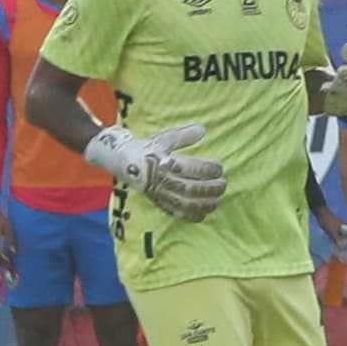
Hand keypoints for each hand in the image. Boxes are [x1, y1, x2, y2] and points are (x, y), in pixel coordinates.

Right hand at [87, 121, 226, 220]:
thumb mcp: (164, 138)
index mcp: (164, 163)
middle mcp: (162, 180)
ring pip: (185, 204)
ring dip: (204, 204)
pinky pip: (175, 213)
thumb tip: (203, 129)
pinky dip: (191, 216)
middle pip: (190, 188)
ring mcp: (160, 194)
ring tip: (218, 200)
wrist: (123, 162)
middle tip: (223, 184)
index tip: (220, 169)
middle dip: (210, 188)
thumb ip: (184, 135)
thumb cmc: (148, 148)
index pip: (189, 168)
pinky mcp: (158, 202)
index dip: (207, 170)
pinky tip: (204, 214)